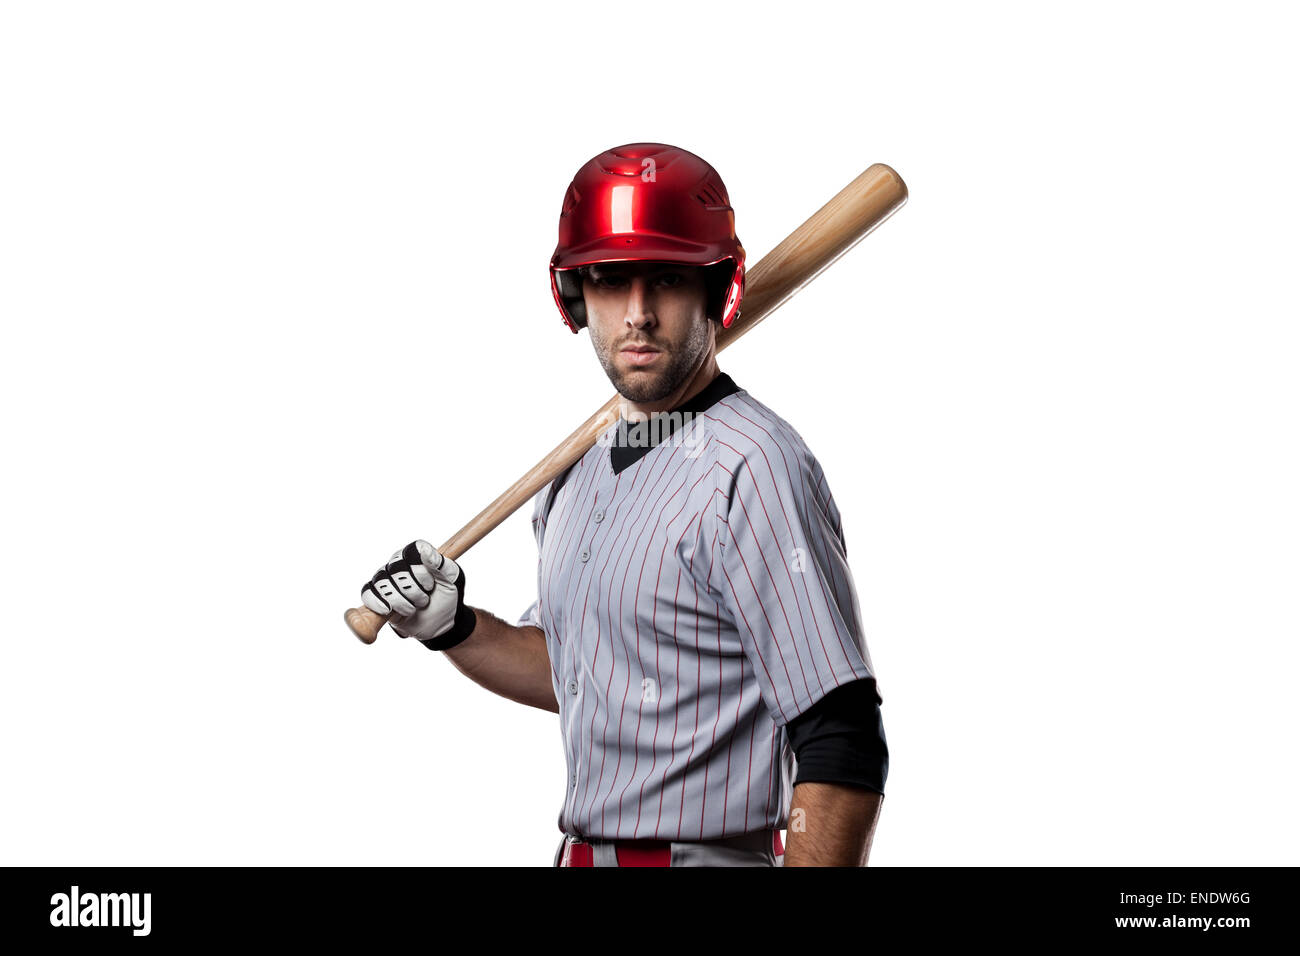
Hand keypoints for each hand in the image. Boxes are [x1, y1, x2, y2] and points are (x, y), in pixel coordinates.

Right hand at [359, 540, 476, 648]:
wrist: (440, 623)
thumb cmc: (448, 596)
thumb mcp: (452, 580)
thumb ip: (440, 564)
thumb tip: (424, 550)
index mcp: (417, 555)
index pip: (412, 551)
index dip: (420, 570)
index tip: (431, 585)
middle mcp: (399, 564)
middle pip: (396, 569)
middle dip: (413, 590)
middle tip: (424, 600)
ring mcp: (387, 579)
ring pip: (382, 583)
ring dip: (400, 600)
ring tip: (412, 608)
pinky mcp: (377, 596)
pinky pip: (368, 593)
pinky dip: (377, 602)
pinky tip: (388, 610)